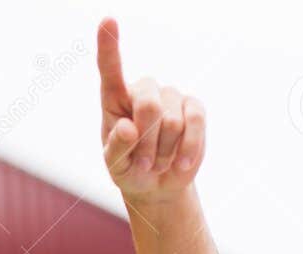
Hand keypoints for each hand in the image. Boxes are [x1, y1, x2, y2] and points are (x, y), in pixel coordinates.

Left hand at [97, 17, 205, 205]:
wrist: (158, 184)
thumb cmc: (129, 169)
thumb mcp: (115, 166)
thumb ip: (116, 149)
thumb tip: (126, 128)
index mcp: (115, 100)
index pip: (110, 70)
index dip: (108, 45)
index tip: (107, 21)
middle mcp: (143, 91)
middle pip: (148, 105)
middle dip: (146, 142)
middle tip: (143, 163)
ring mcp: (170, 97)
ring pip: (172, 120)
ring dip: (164, 152)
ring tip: (157, 163)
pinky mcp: (194, 108)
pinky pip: (195, 121)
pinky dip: (188, 148)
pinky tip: (181, 163)